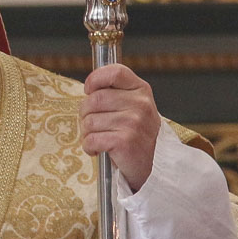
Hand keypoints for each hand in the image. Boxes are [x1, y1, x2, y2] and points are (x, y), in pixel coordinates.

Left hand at [80, 63, 159, 190]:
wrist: (152, 166)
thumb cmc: (137, 134)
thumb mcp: (134, 107)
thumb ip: (116, 93)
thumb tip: (89, 87)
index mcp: (141, 90)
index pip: (115, 72)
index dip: (95, 79)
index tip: (89, 90)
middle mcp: (140, 104)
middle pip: (93, 99)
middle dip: (85, 114)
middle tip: (92, 125)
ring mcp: (133, 122)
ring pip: (89, 121)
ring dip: (87, 133)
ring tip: (99, 138)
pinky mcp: (125, 142)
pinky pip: (91, 139)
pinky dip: (89, 147)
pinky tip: (98, 149)